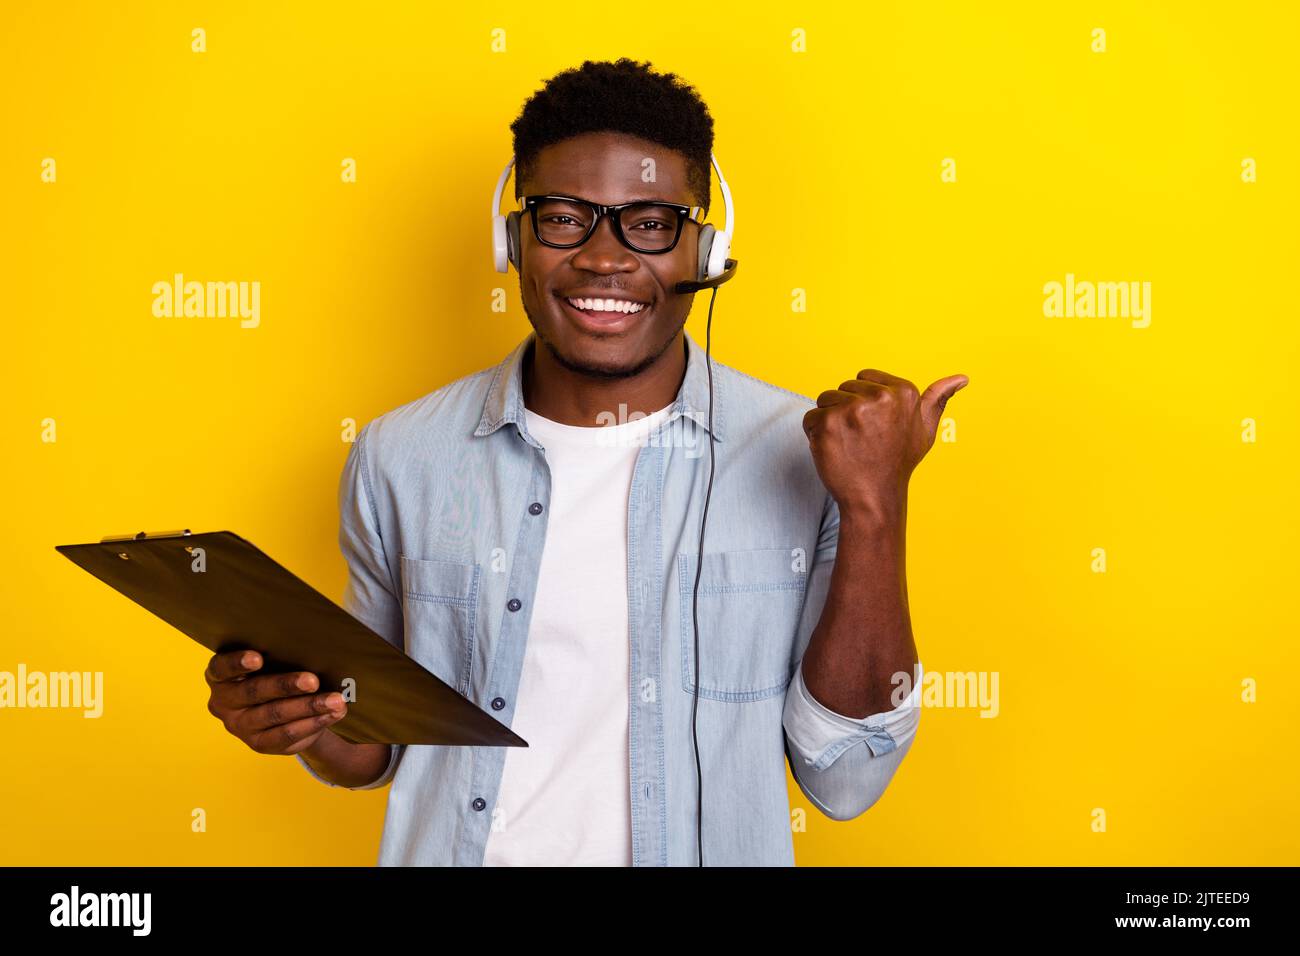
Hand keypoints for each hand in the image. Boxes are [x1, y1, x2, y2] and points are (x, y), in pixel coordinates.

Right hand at [204, 649, 347, 755]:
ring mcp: (240, 726)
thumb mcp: (273, 661)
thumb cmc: (277, 670)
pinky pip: (286, 735)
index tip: (257, 658)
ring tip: (335, 700)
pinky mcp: (259, 744)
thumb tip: (315, 646)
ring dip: (308, 706)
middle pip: (254, 691)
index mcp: (219, 676)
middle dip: (286, 685)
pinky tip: (333, 714)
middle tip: (312, 680)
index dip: (238, 663)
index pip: (221, 668)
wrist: (285, 706)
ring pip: (274, 715)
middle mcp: (223, 702)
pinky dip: (313, 723)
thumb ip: (280, 654)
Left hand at [802, 368, 968, 519]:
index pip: (863, 378)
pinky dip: (814, 434)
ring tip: (848, 444)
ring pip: (825, 400)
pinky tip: (834, 450)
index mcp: (904, 391)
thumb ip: (938, 399)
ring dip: (829, 422)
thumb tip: (962, 378)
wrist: (874, 498)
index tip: (874, 426)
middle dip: (846, 411)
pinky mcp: (827, 423)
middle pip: (843, 388)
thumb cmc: (898, 463)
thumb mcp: (925, 430)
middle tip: (861, 439)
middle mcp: (879, 397)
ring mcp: (852, 410)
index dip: (863, 402)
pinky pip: (810, 417)